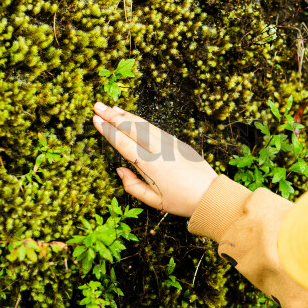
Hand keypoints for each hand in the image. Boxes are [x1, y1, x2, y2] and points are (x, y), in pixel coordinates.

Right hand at [92, 102, 217, 217]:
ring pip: (143, 125)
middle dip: (112, 116)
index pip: (123, 143)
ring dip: (126, 115)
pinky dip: (141, 121)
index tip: (95, 120)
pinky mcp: (177, 141)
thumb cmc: (181, 201)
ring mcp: (169, 143)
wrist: (211, 194)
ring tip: (111, 108)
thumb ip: (132, 186)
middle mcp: (159, 150)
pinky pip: (154, 127)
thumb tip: (120, 169)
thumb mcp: (154, 201)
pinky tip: (132, 117)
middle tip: (97, 106)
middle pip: (131, 128)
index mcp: (150, 165)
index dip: (108, 130)